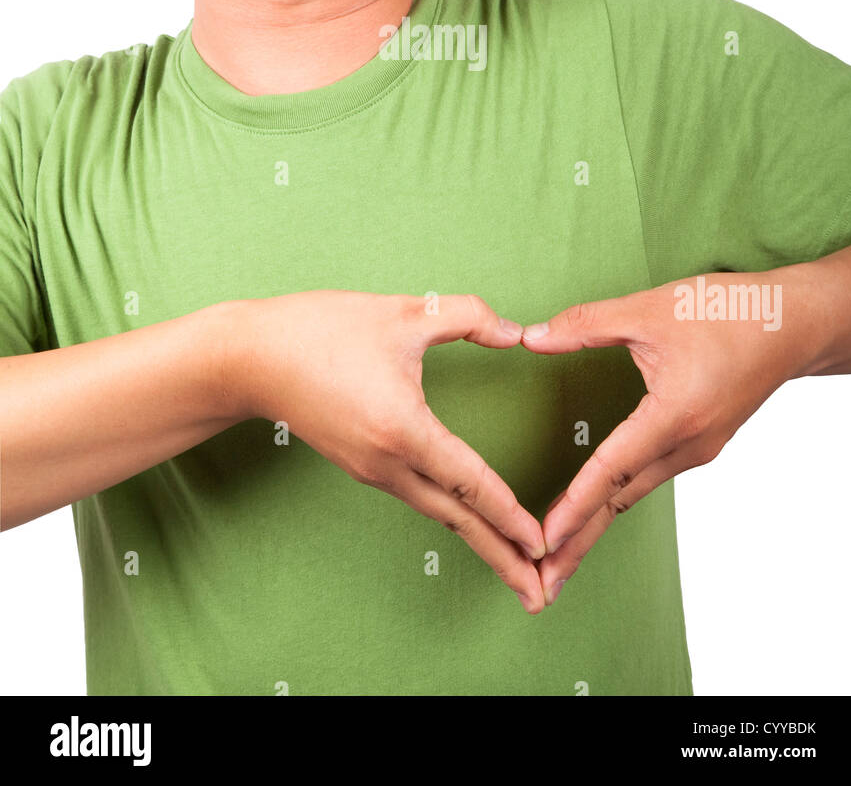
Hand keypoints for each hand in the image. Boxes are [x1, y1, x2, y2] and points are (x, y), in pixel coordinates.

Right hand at [226, 290, 547, 611]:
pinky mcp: (361, 465)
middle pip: (458, 520)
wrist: (249, 358)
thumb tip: (517, 332)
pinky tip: (469, 518)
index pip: (470, 483)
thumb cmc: (321, 330)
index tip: (544, 547)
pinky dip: (453, 516)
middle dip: (503, 558)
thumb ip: (468, 317)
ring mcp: (372, 469)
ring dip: (481, 540)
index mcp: (403, 430)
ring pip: (438, 512)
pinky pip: (418, 497)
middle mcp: (388, 462)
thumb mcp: (404, 312)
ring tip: (517, 568)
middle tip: (543, 595)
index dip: (511, 516)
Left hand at [520, 266, 811, 604]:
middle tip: (541, 581)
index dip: (575, 506)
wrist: (793, 324)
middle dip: (580, 541)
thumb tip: (533, 337)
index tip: (544, 540)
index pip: (613, 470)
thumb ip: (587, 324)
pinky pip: (653, 476)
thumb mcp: (650, 309)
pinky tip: (599, 505)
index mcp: (675, 415)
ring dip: (598, 522)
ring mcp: (699, 448)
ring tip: (560, 554)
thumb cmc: (729, 313)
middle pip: (622, 500)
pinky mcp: (702, 443)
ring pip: (638, 492)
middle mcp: (689, 444)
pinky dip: (619, 496)